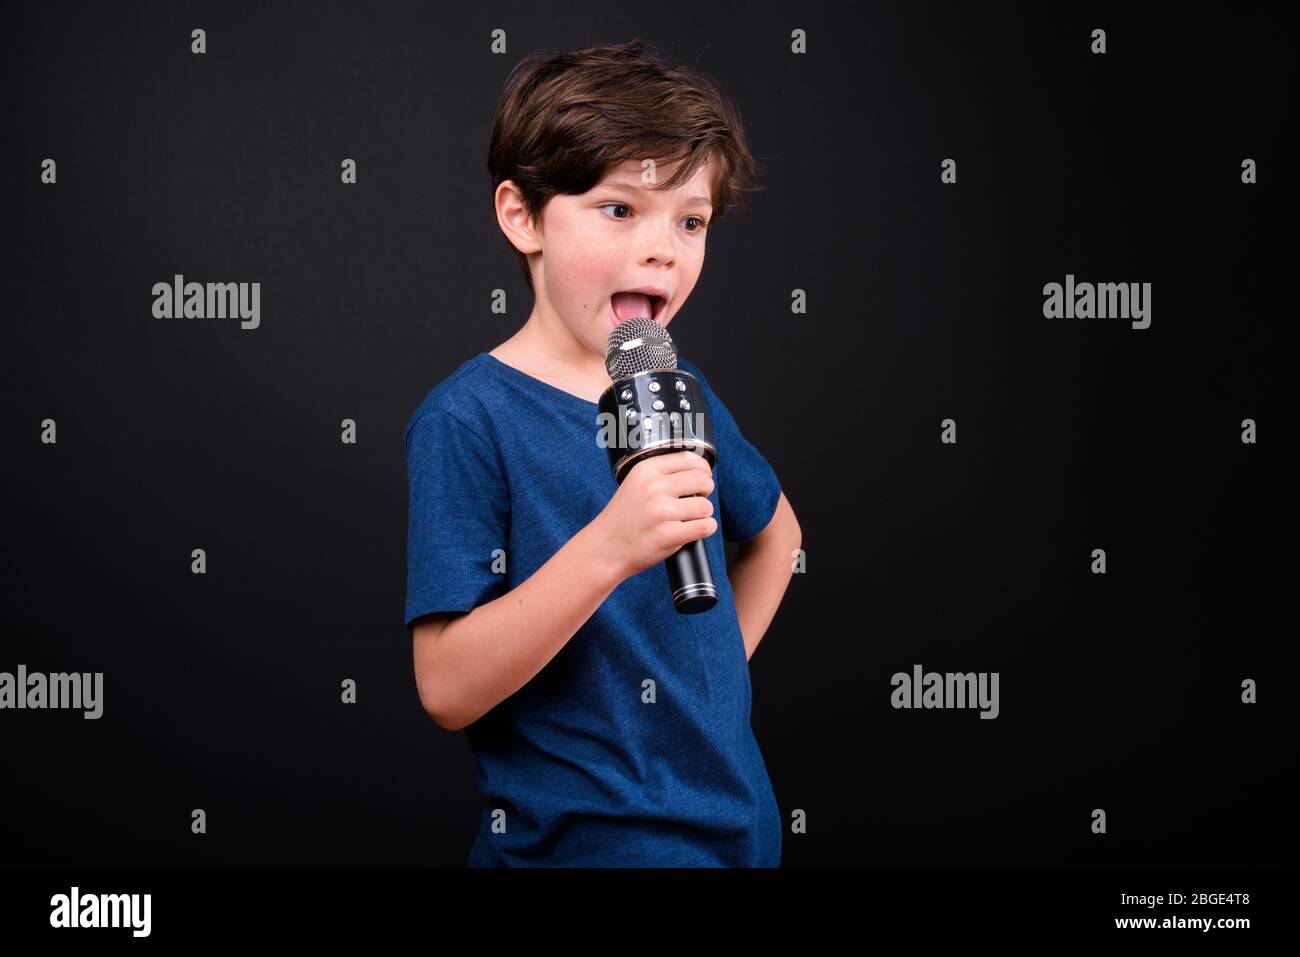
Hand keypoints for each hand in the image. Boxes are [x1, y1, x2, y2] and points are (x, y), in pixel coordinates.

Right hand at [587, 450, 716, 581]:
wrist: (605, 548)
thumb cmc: (623, 518)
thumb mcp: (635, 483)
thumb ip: (662, 473)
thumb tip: (699, 468)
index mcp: (647, 470)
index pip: (690, 459)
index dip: (703, 469)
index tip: (702, 477)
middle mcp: (654, 488)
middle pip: (702, 480)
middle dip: (706, 490)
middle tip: (698, 498)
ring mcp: (662, 512)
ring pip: (706, 506)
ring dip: (703, 514)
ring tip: (690, 518)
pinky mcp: (668, 535)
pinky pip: (705, 527)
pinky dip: (705, 529)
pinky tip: (693, 530)